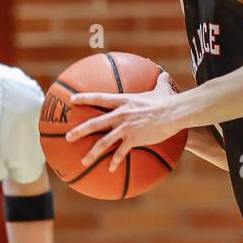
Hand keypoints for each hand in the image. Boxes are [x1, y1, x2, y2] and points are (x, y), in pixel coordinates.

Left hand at [67, 70, 184, 171]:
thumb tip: (164, 73)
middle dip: (79, 131)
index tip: (72, 100)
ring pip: (103, 142)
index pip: (99, 98)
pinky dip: (114, 161)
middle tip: (67, 137)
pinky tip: (110, 169)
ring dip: (92, 152)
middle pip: (95, 123)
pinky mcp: (133, 139)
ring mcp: (126, 128)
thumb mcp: (163, 88)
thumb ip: (160, 80)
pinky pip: (120, 153)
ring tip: (83, 161)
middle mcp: (120, 114)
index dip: (85, 98)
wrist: (174, 113)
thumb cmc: (169, 100)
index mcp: (124, 101)